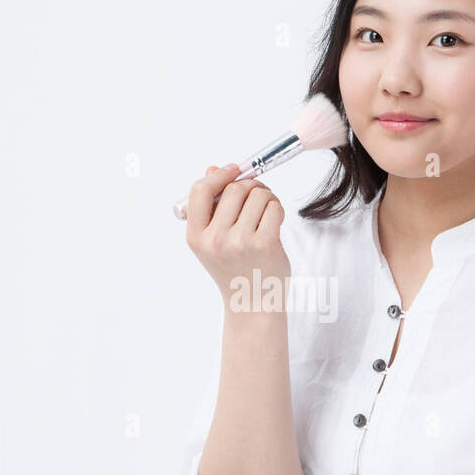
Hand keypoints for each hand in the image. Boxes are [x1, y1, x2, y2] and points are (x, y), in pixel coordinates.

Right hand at [184, 164, 288, 311]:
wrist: (252, 304)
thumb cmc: (234, 270)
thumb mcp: (213, 242)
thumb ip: (212, 207)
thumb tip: (213, 169)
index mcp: (196, 237)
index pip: (200, 191)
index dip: (219, 176)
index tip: (233, 170)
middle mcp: (215, 240)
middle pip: (235, 189)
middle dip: (250, 186)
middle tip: (258, 195)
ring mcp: (240, 242)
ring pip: (258, 195)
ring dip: (267, 197)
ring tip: (266, 212)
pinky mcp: (265, 244)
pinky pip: (274, 207)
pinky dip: (277, 209)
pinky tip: (275, 222)